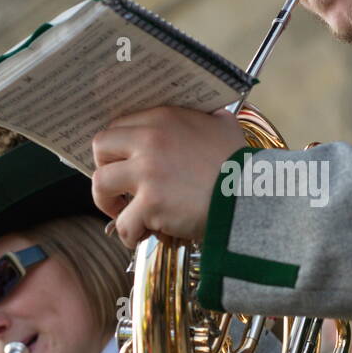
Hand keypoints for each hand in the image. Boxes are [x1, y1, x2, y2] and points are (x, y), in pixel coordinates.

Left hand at [92, 106, 245, 249]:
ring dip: (107, 203)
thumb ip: (212, 118)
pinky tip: (142, 236)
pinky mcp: (151, 204)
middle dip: (103, 169)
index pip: (118, 126)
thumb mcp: (226, 127)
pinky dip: (129, 234)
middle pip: (101, 148)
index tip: (123, 163)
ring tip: (123, 213)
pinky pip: (123, 223)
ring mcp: (148, 172)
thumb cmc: (241, 165)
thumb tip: (215, 117)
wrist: (251, 196)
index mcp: (163, 119)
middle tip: (117, 187)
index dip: (116, 149)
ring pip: (101, 184)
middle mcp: (150, 141)